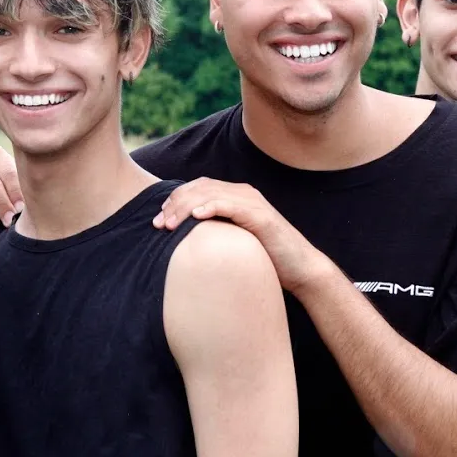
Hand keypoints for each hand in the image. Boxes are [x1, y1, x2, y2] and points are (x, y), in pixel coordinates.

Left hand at [153, 178, 326, 292]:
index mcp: (235, 196)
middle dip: (174, 204)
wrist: (299, 268)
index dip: (174, 200)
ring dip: (185, 207)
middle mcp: (243, 193)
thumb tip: (182, 242)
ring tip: (169, 224)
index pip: (197, 188)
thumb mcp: (232, 242)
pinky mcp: (261, 215)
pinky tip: (196, 216)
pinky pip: (231, 205)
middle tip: (157, 224)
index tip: (157, 220)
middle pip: (199, 188)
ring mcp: (252, 202)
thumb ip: (213, 234)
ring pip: (210, 194)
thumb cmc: (265, 259)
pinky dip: (211, 207)